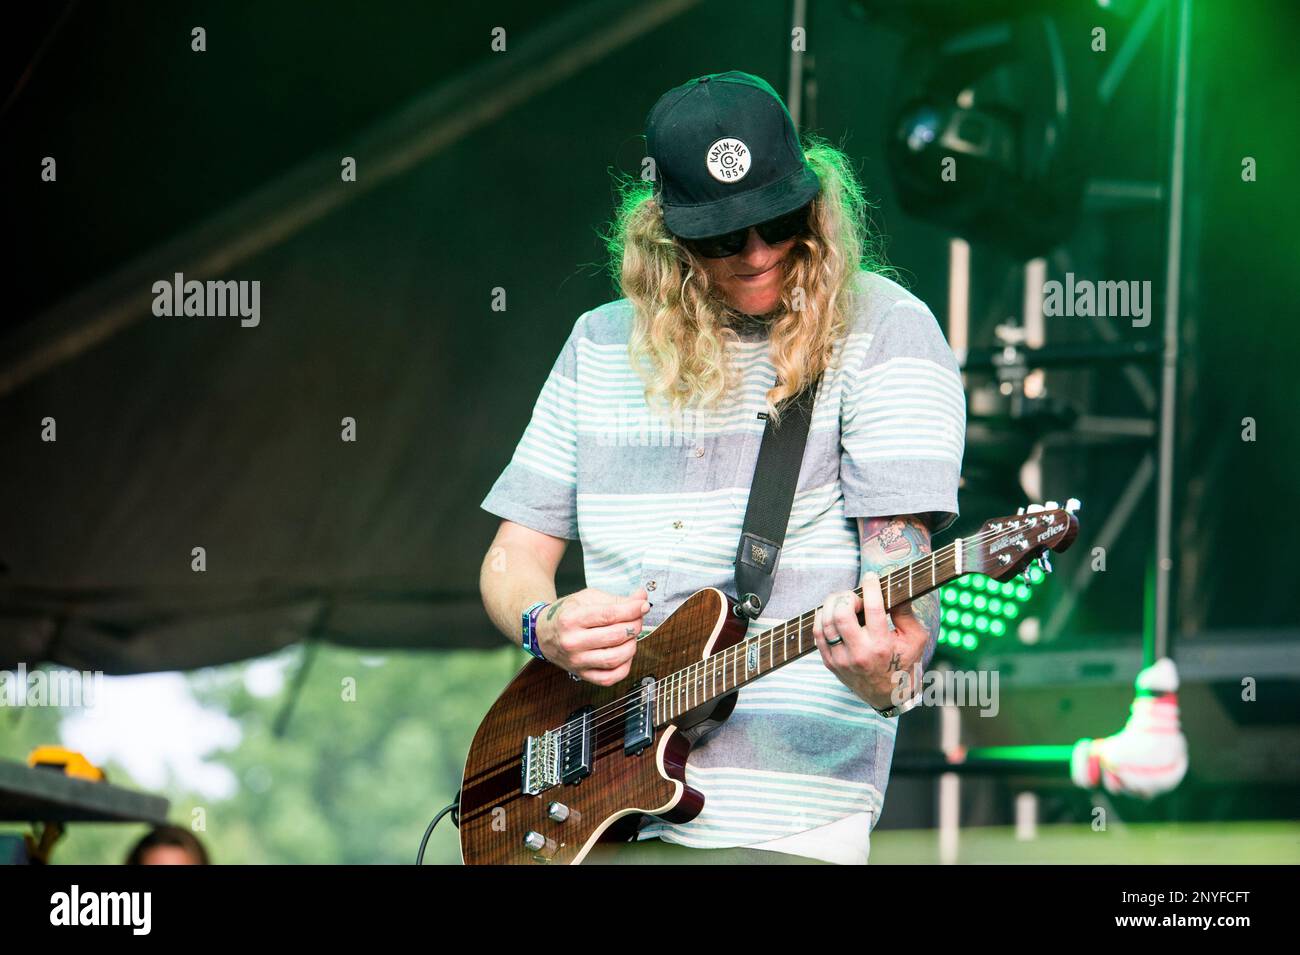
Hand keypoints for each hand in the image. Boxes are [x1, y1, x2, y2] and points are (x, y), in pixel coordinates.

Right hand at [535, 587, 648, 685]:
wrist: (544, 633)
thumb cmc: (567, 613)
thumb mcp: (587, 598)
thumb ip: (616, 599)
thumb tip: (642, 598)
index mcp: (571, 619)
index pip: (609, 615)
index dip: (632, 609)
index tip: (643, 605)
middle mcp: (572, 642)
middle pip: (615, 636)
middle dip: (634, 625)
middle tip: (638, 619)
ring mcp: (576, 661)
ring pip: (615, 658)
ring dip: (631, 645)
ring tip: (630, 636)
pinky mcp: (582, 675)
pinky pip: (609, 677)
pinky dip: (624, 666)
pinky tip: (624, 654)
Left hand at [811, 572, 924, 709]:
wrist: (888, 696)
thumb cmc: (904, 663)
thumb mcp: (915, 639)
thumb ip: (906, 613)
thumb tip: (895, 586)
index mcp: (882, 646)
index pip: (872, 609)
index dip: (870, 587)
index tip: (870, 577)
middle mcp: (859, 654)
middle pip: (841, 614)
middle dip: (847, 597)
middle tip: (855, 596)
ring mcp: (841, 660)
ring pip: (826, 623)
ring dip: (832, 605)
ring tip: (844, 602)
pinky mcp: (830, 663)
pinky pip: (817, 634)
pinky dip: (822, 618)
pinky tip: (832, 613)